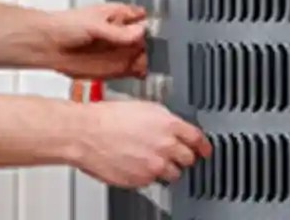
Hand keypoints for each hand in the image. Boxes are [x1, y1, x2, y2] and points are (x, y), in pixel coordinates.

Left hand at [34, 3, 148, 79]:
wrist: (47, 44)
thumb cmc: (64, 25)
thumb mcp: (94, 24)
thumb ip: (118, 32)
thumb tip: (140, 32)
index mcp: (118, 15)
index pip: (143, 18)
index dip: (153, 24)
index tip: (160, 31)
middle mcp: (120, 34)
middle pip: (147, 40)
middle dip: (153, 46)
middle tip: (153, 52)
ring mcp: (117, 51)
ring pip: (142, 57)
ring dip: (147, 61)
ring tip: (146, 62)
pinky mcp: (113, 68)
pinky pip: (132, 72)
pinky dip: (138, 73)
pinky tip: (139, 72)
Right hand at [73, 99, 211, 187]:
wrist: (85, 133)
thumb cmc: (105, 118)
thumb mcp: (141, 107)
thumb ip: (163, 120)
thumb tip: (172, 127)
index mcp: (168, 124)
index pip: (198, 139)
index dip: (203, 145)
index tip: (204, 149)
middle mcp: (165, 146)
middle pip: (189, 158)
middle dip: (182, 156)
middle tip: (170, 152)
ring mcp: (155, 165)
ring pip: (173, 173)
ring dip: (165, 168)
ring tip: (147, 158)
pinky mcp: (142, 179)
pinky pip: (152, 181)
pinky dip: (146, 174)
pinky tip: (134, 162)